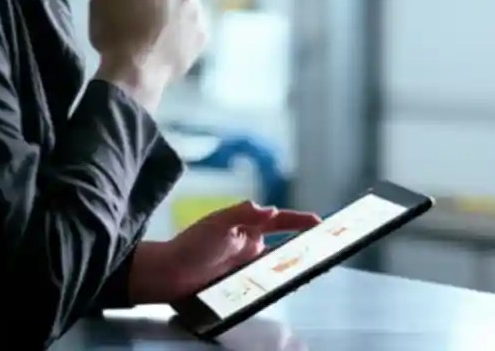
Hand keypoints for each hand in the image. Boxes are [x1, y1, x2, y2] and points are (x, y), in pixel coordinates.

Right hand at [89, 0, 206, 108]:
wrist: (134, 73)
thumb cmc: (114, 32)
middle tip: (141, 17)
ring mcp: (197, 13)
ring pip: (182, 6)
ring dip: (171, 13)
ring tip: (153, 33)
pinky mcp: (203, 36)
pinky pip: (191, 27)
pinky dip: (182, 32)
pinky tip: (165, 44)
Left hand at [127, 201, 321, 303]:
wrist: (168, 274)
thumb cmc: (190, 245)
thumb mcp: (218, 223)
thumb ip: (243, 214)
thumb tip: (270, 208)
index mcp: (245, 227)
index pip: (279, 221)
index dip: (299, 221)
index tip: (319, 221)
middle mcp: (249, 245)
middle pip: (284, 244)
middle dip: (304, 245)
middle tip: (326, 247)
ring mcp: (246, 265)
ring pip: (277, 265)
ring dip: (294, 266)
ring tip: (314, 268)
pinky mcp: (241, 284)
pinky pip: (266, 283)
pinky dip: (279, 283)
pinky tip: (289, 286)